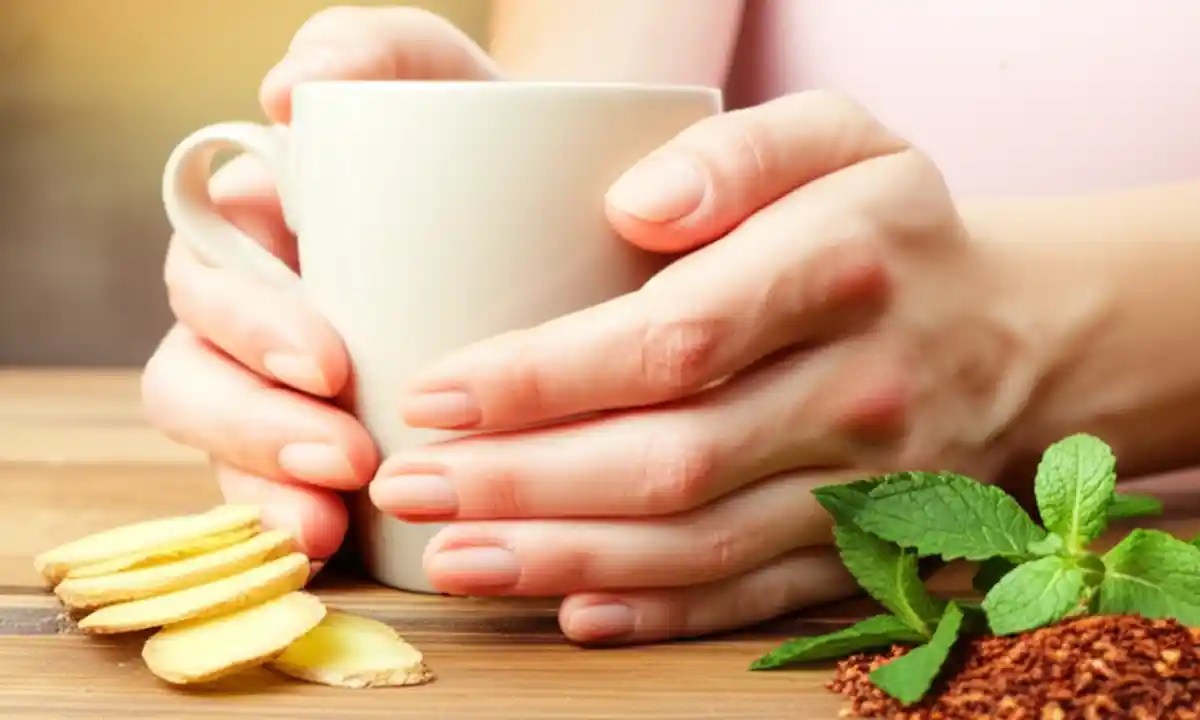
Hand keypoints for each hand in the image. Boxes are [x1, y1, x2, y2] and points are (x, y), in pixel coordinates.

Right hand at [141, 6, 498, 562]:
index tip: (329, 364)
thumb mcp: (443, 80)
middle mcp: (258, 322)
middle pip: (197, 386)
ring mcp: (288, 396)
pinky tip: (336, 553)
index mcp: (261, 238)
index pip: (206, 286)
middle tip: (343, 458)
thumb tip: (288, 94)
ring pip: (228, 459)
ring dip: (263, 496)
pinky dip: (295, 533)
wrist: (569, 213)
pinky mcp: (327, 459)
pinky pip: (282, 506)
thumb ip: (371, 50)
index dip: (245, 331)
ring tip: (326, 524)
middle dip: (253, 432)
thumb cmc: (493, 145)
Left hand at [370, 90, 1046, 643]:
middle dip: (524, 482)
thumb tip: (632, 205)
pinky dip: (659, 616)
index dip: (546, 377)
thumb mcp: (838, 136)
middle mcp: (861, 388)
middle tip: (409, 484)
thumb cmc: (890, 226)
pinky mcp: (866, 549)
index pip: (677, 338)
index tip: (438, 392)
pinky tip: (568, 610)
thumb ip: (736, 150)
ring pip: (700, 544)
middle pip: (672, 458)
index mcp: (845, 266)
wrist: (1017, 336)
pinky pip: (754, 598)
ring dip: (565, 558)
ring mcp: (868, 487)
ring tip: (452, 555)